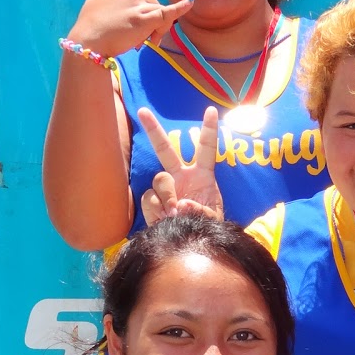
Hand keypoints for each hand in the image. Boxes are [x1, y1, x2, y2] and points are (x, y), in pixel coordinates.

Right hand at [67, 0, 192, 57]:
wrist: (88, 42)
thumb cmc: (89, 24)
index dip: (146, 15)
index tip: (138, 31)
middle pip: (155, 6)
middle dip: (152, 24)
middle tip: (142, 42)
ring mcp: (139, 4)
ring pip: (161, 14)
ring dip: (157, 31)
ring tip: (144, 43)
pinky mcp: (145, 19)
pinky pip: (167, 14)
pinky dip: (179, 9)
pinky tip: (189, 3)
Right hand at [136, 106, 223, 223]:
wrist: (191, 244)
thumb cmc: (206, 226)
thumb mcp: (212, 218)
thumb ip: (200, 210)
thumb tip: (180, 204)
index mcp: (202, 175)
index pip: (206, 148)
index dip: (208, 129)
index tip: (211, 110)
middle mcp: (181, 176)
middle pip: (165, 149)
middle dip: (153, 129)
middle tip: (142, 110)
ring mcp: (166, 189)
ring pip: (159, 179)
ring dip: (168, 195)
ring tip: (176, 213)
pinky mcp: (153, 203)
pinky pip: (149, 199)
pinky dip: (157, 211)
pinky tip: (165, 219)